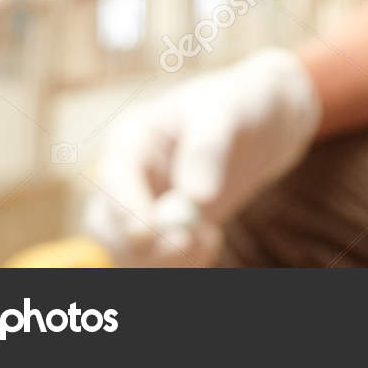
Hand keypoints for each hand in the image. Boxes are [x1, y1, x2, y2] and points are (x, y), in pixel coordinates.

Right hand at [84, 48, 321, 265]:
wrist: (262, 121)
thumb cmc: (238, 104)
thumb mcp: (224, 111)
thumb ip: (206, 148)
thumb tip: (196, 198)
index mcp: (132, 137)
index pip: (113, 178)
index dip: (125, 209)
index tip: (151, 230)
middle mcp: (128, 175)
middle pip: (105, 226)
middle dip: (139, 245)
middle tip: (185, 241)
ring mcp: (142, 206)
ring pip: (128, 253)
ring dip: (165, 259)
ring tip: (209, 235)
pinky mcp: (164, 229)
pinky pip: (157, 263)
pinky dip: (182, 263)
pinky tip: (211, 238)